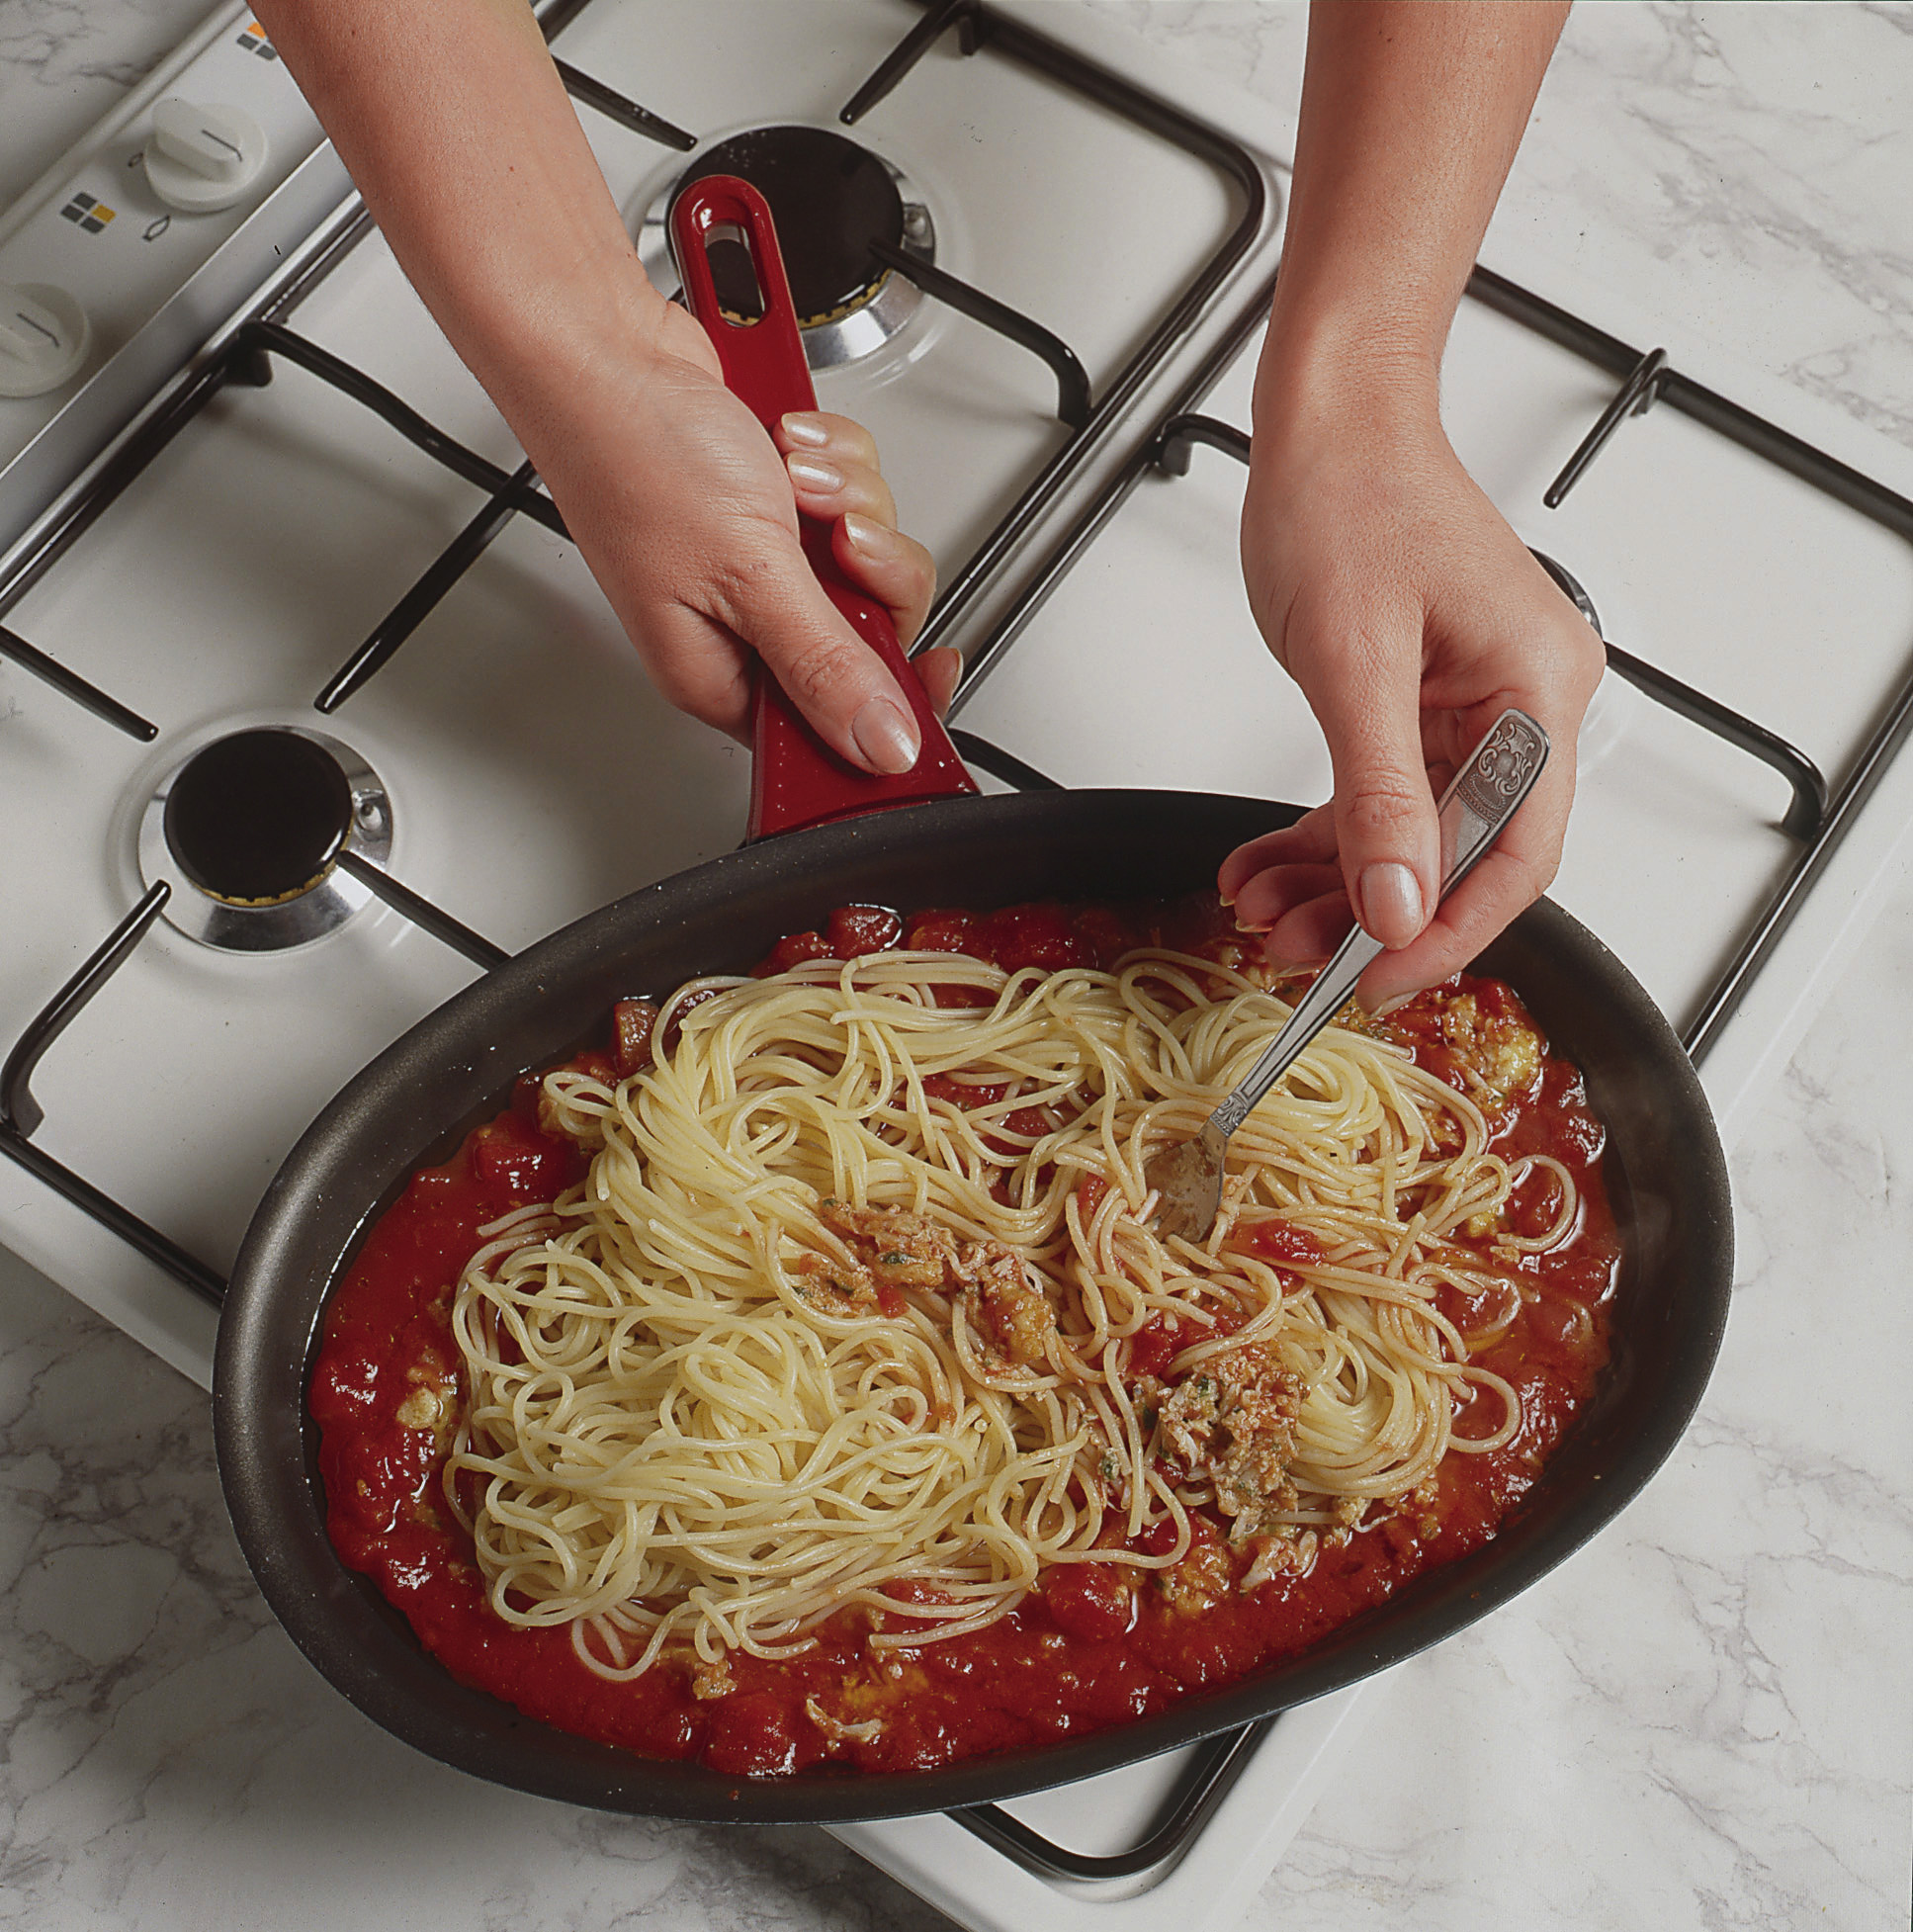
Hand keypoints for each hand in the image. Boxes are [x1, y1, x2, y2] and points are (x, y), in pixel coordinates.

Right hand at [522, 295, 954, 769]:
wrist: (604, 346)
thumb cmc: (634, 452)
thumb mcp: (750, 575)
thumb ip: (827, 666)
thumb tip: (882, 748)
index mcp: (722, 678)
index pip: (836, 728)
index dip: (893, 701)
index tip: (933, 663)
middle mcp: (742, 630)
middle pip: (872, 632)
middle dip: (872, 568)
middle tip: (839, 539)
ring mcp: (760, 566)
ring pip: (869, 557)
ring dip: (852, 501)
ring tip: (795, 477)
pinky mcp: (774, 508)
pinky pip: (851, 499)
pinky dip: (836, 463)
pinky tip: (788, 447)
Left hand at [1218, 382, 1603, 1007]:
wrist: (1326, 421)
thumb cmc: (1350, 495)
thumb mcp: (1354, 662)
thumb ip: (1379, 794)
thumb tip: (1397, 903)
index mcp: (1536, 690)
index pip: (1515, 853)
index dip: (1448, 931)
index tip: (1376, 979)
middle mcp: (1521, 702)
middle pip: (1462, 852)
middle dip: (1373, 912)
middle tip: (1295, 952)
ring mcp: (1473, 706)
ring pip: (1412, 835)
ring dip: (1336, 881)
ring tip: (1263, 911)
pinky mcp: (1422, 704)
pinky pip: (1380, 795)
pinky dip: (1324, 835)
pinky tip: (1267, 864)